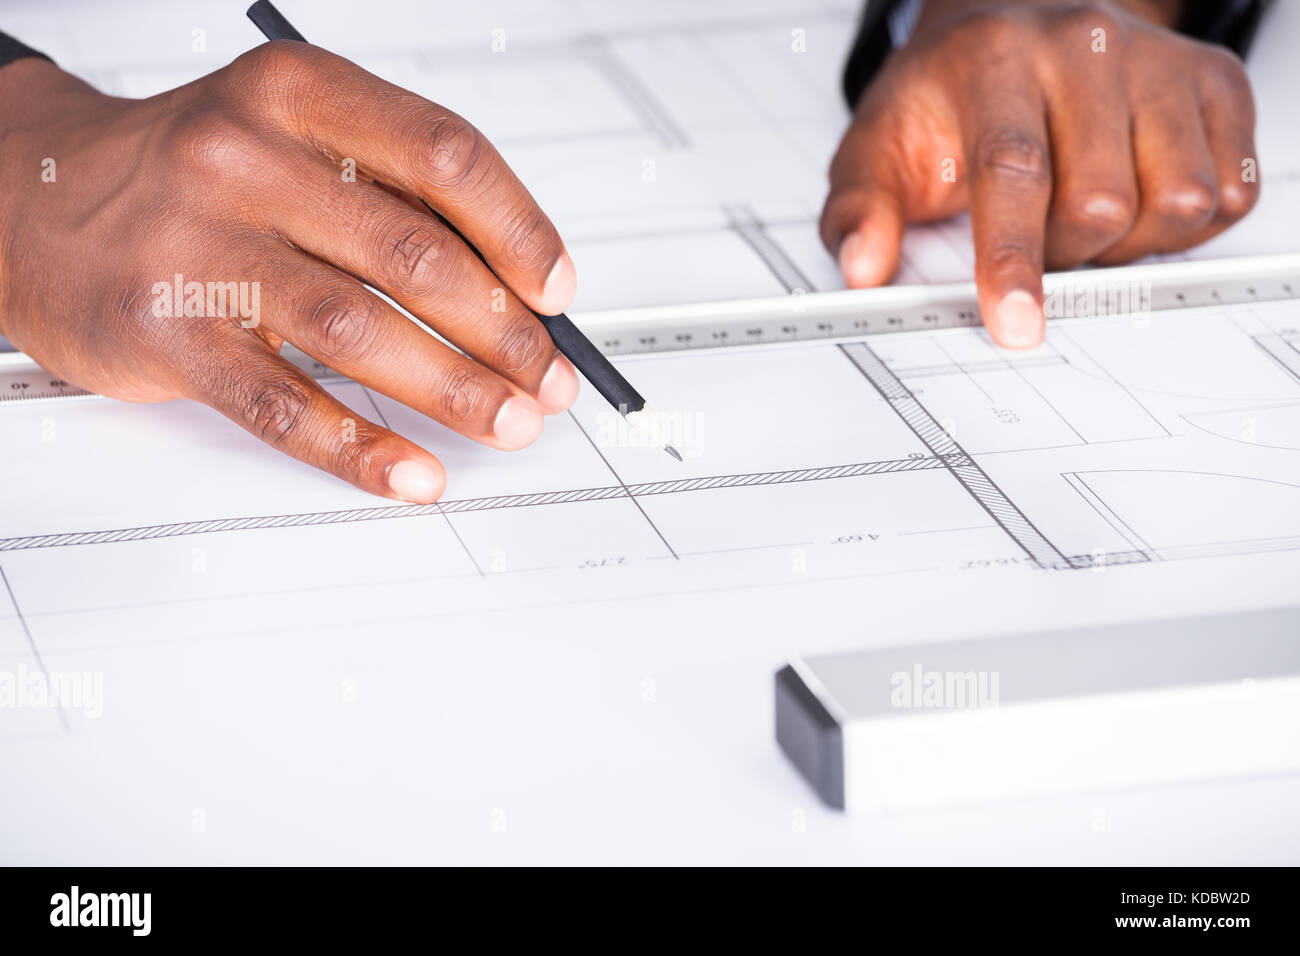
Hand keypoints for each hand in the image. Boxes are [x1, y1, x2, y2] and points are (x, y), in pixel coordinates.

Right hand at [0, 43, 581, 502]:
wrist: (35, 200)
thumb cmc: (192, 176)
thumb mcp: (290, 138)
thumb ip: (392, 195)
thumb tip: (513, 290)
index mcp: (296, 94)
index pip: (443, 157)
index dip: (520, 231)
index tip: (557, 291)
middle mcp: (244, 158)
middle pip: (414, 255)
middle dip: (504, 332)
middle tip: (548, 378)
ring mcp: (201, 249)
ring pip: (359, 331)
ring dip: (456, 390)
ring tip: (509, 422)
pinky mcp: (170, 336)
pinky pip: (282, 405)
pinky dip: (362, 449)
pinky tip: (416, 473)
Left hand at [820, 0, 1259, 346]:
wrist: (1011, 24)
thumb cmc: (948, 99)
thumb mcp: (878, 147)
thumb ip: (858, 211)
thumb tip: (865, 269)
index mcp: (994, 58)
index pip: (1013, 170)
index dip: (1013, 258)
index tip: (1015, 325)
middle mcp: (1085, 44)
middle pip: (1102, 204)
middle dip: (1064, 251)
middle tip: (1035, 233)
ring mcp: (1158, 59)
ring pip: (1179, 203)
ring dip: (1128, 241)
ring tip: (1083, 213)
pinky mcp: (1215, 80)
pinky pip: (1230, 194)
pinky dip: (1181, 224)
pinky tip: (1137, 195)